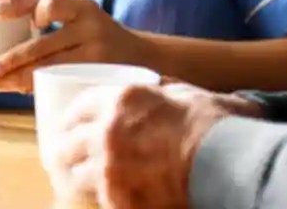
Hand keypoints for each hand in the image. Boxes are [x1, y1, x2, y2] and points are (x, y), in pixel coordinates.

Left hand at [0, 0, 151, 92]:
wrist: (143, 56)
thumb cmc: (97, 37)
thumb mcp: (82, 20)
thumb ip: (53, 22)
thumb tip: (4, 44)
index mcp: (82, 7)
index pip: (48, 1)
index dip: (21, 5)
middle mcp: (90, 25)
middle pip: (42, 43)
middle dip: (11, 59)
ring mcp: (96, 51)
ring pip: (49, 66)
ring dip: (20, 77)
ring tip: (0, 84)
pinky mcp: (100, 73)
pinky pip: (62, 80)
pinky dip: (40, 86)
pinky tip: (25, 90)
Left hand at [44, 83, 263, 207]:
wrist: (225, 160)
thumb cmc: (213, 123)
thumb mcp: (187, 93)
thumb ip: (165, 92)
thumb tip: (163, 89)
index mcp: (121, 99)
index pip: (79, 107)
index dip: (71, 118)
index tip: (68, 126)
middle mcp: (106, 130)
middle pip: (65, 143)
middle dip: (62, 151)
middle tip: (63, 158)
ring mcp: (107, 166)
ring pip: (72, 176)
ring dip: (73, 179)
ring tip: (73, 184)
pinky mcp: (115, 197)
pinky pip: (93, 200)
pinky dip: (96, 200)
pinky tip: (99, 199)